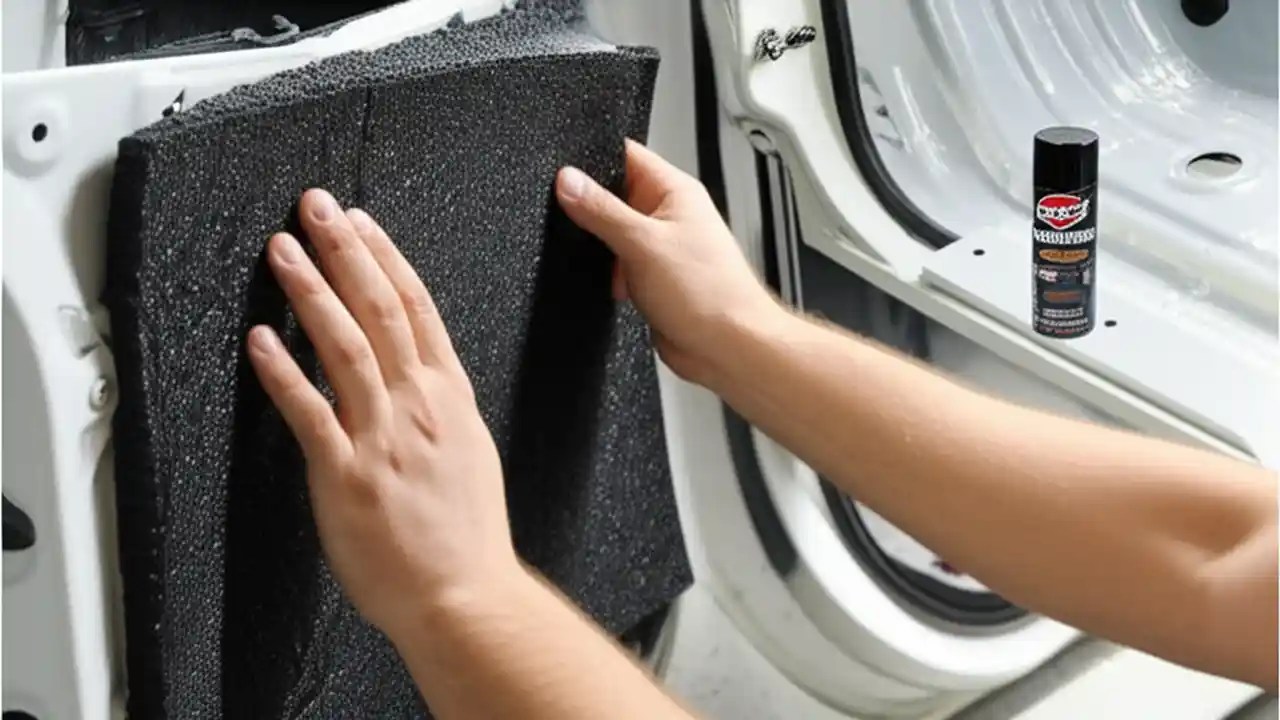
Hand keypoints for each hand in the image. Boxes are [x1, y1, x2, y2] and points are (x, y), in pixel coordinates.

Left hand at [247, 189, 520, 639]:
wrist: (465, 594)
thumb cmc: (466, 535)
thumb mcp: (471, 453)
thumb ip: (442, 408)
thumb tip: (421, 377)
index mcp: (449, 397)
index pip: (417, 309)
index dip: (385, 258)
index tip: (360, 222)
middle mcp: (418, 405)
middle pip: (381, 310)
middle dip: (347, 251)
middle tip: (316, 207)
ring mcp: (382, 437)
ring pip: (346, 346)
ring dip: (312, 291)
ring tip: (284, 250)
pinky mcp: (346, 474)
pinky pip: (309, 412)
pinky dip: (283, 372)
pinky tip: (260, 340)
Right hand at [555, 140, 782, 384]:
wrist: (727, 347)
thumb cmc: (709, 293)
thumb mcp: (642, 243)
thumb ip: (600, 211)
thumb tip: (568, 181)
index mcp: (675, 190)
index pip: (627, 155)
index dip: (592, 160)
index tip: (563, 173)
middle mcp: (670, 214)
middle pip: (614, 196)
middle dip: (594, 212)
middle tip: (585, 226)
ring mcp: (662, 246)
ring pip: (614, 235)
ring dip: (604, 250)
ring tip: (614, 266)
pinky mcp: (654, 277)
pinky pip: (621, 265)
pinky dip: (613, 275)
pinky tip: (618, 287)